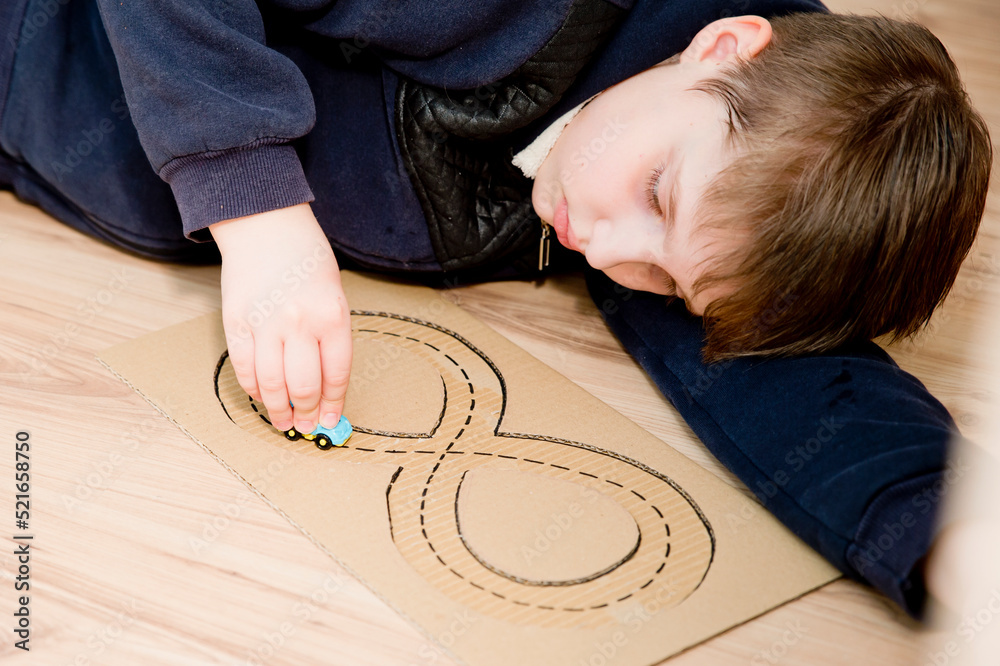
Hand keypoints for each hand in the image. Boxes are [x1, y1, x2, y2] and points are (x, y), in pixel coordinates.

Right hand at [209, 203, 350, 434]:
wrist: (265, 224)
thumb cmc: (306, 259)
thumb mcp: (334, 295)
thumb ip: (331, 338)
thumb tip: (327, 385)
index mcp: (331, 317)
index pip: (335, 375)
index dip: (333, 404)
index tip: (331, 420)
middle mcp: (299, 323)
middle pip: (303, 386)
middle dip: (307, 412)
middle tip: (308, 425)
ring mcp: (265, 324)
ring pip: (270, 384)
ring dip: (277, 410)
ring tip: (284, 422)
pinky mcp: (236, 322)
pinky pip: (243, 367)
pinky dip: (253, 389)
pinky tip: (261, 398)